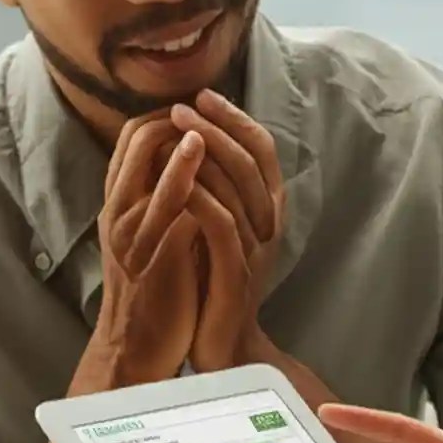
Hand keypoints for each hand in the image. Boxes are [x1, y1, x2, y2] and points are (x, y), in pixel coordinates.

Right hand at [79, 113, 205, 389]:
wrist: (137, 347)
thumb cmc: (156, 287)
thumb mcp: (155, 233)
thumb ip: (164, 196)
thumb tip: (193, 155)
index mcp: (120, 200)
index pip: (134, 135)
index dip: (165, 114)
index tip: (197, 108)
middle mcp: (118, 211)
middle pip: (134, 143)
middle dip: (171, 121)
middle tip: (204, 113)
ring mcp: (131, 236)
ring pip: (142, 178)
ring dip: (175, 154)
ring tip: (200, 134)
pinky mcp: (150, 263)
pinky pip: (164, 221)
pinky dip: (183, 196)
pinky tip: (206, 185)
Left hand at [170, 90, 285, 371]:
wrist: (224, 348)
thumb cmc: (215, 285)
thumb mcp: (220, 230)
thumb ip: (218, 191)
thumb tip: (197, 141)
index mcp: (267, 211)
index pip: (263, 150)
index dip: (237, 118)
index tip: (205, 95)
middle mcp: (267, 224)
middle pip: (252, 160)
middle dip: (218, 126)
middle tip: (185, 103)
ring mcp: (254, 249)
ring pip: (238, 186)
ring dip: (205, 153)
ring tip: (176, 128)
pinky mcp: (236, 273)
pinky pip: (221, 225)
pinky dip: (200, 197)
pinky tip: (176, 179)